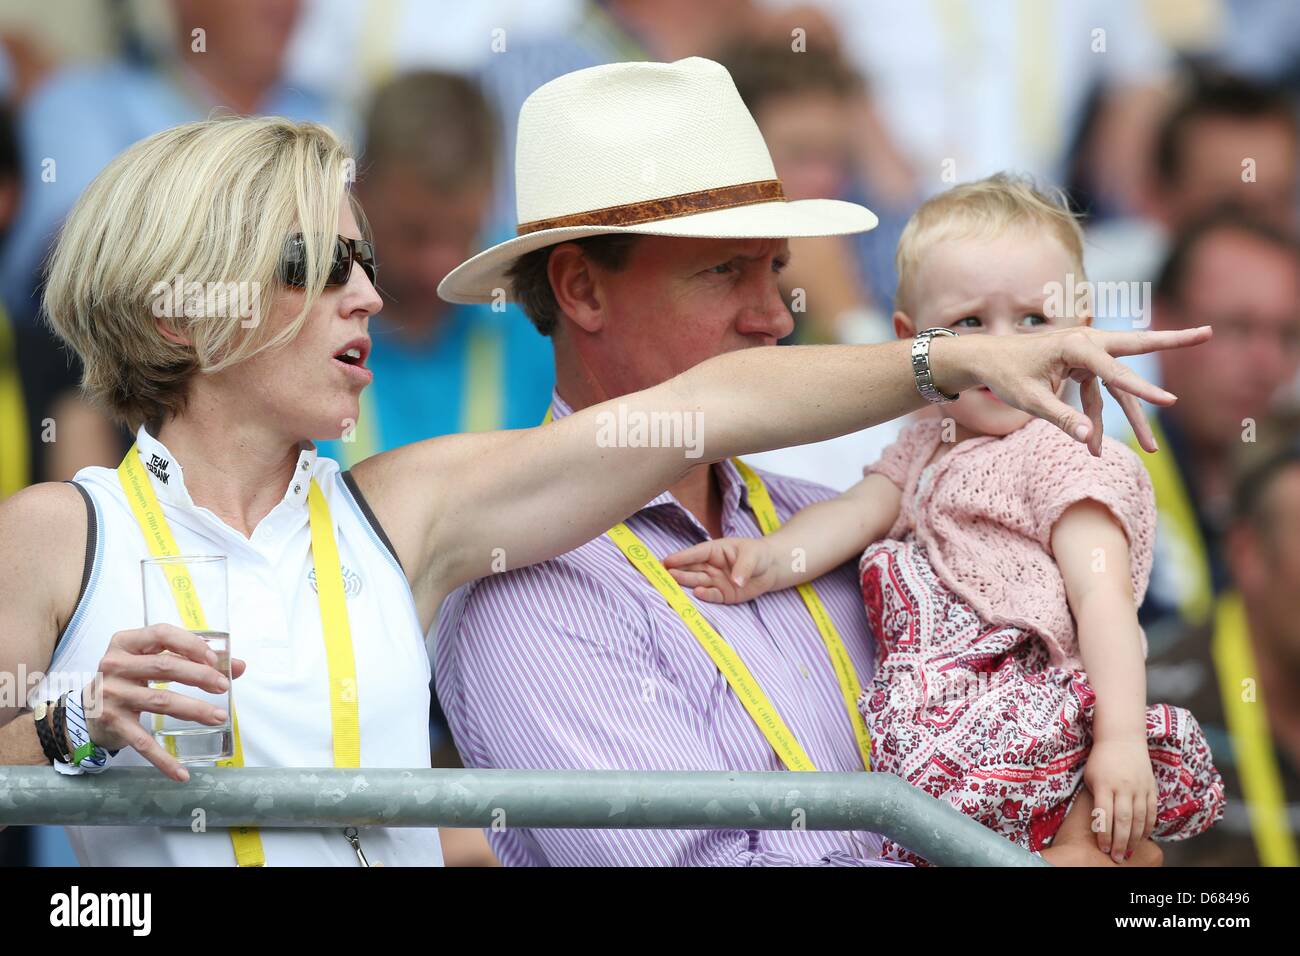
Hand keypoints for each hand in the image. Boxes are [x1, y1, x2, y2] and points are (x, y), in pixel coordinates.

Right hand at [82, 623, 246, 781]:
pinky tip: (182, 773)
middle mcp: (114, 665)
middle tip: (224, 687)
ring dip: (194, 710)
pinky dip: (164, 759)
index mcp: (126, 642)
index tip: (214, 659)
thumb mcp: (153, 659)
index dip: (190, 644)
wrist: (89, 709)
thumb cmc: (131, 677)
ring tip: (218, 717)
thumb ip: (194, 658)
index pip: (161, 633)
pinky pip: (142, 742)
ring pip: (160, 701)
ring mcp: (111, 695)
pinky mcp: (112, 722)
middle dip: (200, 676)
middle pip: (165, 666)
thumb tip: (239, 666)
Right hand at [662, 537, 782, 603]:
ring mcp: (715, 581)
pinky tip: (697, 594)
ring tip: (671, 587)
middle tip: (661, 577)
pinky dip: (704, 596)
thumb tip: (736, 581)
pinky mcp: (722, 594)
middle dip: (675, 573)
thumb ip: (743, 568)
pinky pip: (711, 596)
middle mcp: (711, 566)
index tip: (666, 561)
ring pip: (696, 582)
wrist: (771, 569)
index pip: (695, 554)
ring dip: (684, 584)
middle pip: (690, 569)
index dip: (681, 557)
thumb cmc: (758, 555)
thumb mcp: (752, 556)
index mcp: (714, 550)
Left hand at [932, 325, 1212, 456]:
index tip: (1169, 403)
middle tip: (1209, 332)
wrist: (984, 360)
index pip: (1114, 372)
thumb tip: (1089, 440)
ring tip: (1150, 450)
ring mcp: (1084, 355)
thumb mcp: (1029, 401)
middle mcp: (1085, 344)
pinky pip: (1098, 395)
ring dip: (1130, 418)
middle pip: (1137, 346)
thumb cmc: (1004, 375)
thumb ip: (1061, 418)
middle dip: (1174, 342)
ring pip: (1118, 385)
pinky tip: (1097, 449)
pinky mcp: (1079, 367)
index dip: (1142, 390)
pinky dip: (1098, 420)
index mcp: (1074, 346)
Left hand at [1083, 736, 1158, 861]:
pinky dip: (1148, 826)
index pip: (1104, 814)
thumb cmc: (1101, 759)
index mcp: (1104, 784)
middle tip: (1116, 857)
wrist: (1122, 738)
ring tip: (1128, 852)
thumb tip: (1100, 824)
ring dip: (1134, 838)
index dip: (1104, 834)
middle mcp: (1123, 787)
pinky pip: (1151, 811)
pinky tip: (1142, 837)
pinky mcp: (1151, 787)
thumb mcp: (1091, 777)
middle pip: (1123, 820)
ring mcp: (1140, 787)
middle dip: (1120, 842)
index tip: (1102, 848)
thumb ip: (1096, 799)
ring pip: (1139, 818)